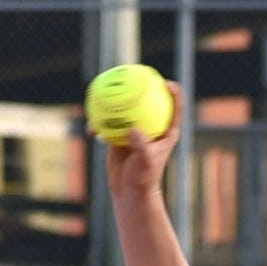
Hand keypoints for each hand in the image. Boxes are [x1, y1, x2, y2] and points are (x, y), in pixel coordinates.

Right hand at [105, 82, 181, 202]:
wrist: (130, 190)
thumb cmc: (143, 177)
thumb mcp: (145, 161)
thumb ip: (141, 144)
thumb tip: (133, 129)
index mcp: (166, 132)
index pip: (175, 109)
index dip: (174, 93)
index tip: (166, 83)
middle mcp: (151, 128)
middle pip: (150, 102)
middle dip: (144, 86)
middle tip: (136, 75)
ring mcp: (135, 130)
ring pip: (127, 109)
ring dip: (118, 99)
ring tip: (109, 87)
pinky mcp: (120, 135)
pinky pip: (109, 123)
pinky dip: (101, 122)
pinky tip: (91, 122)